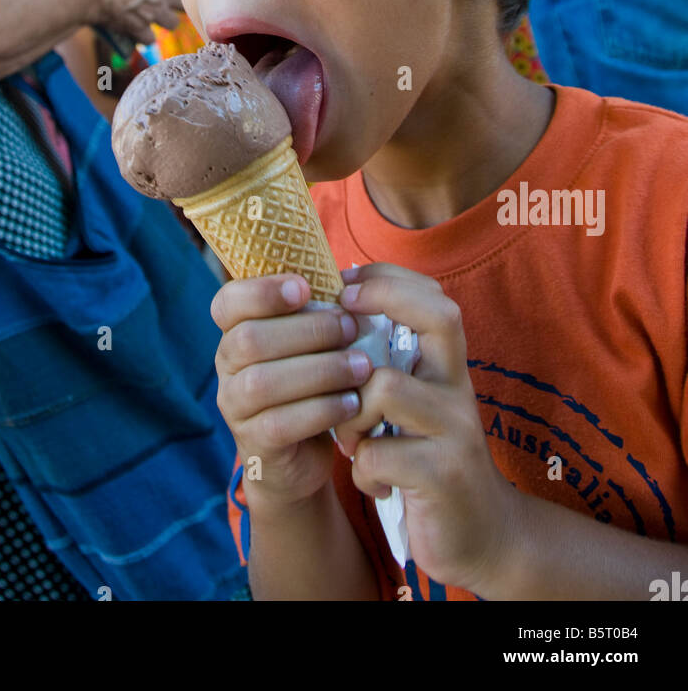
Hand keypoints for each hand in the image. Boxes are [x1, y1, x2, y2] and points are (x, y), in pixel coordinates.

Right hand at [211, 273, 373, 511]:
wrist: (300, 456)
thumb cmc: (311, 382)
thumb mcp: (309, 343)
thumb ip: (316, 313)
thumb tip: (354, 283)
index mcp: (236, 330)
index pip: (228, 302)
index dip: (262, 291)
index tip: (305, 287)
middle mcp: (226, 365)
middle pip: (249, 339)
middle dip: (307, 330)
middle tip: (351, 328)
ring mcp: (235, 405)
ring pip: (263, 383)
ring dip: (320, 371)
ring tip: (362, 367)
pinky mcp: (253, 443)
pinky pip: (280, 424)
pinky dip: (321, 410)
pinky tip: (353, 403)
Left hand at [334, 263, 516, 594]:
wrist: (484, 537)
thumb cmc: (430, 462)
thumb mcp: (417, 409)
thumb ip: (390, 369)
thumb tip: (333, 316)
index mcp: (448, 370)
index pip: (435, 299)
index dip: (389, 279)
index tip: (345, 285)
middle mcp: (458, 390)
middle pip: (438, 317)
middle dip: (380, 304)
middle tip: (340, 329)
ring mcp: (455, 431)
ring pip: (384, 386)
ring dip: (350, 415)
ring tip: (352, 442)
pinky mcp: (443, 476)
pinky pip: (378, 454)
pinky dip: (362, 470)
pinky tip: (373, 483)